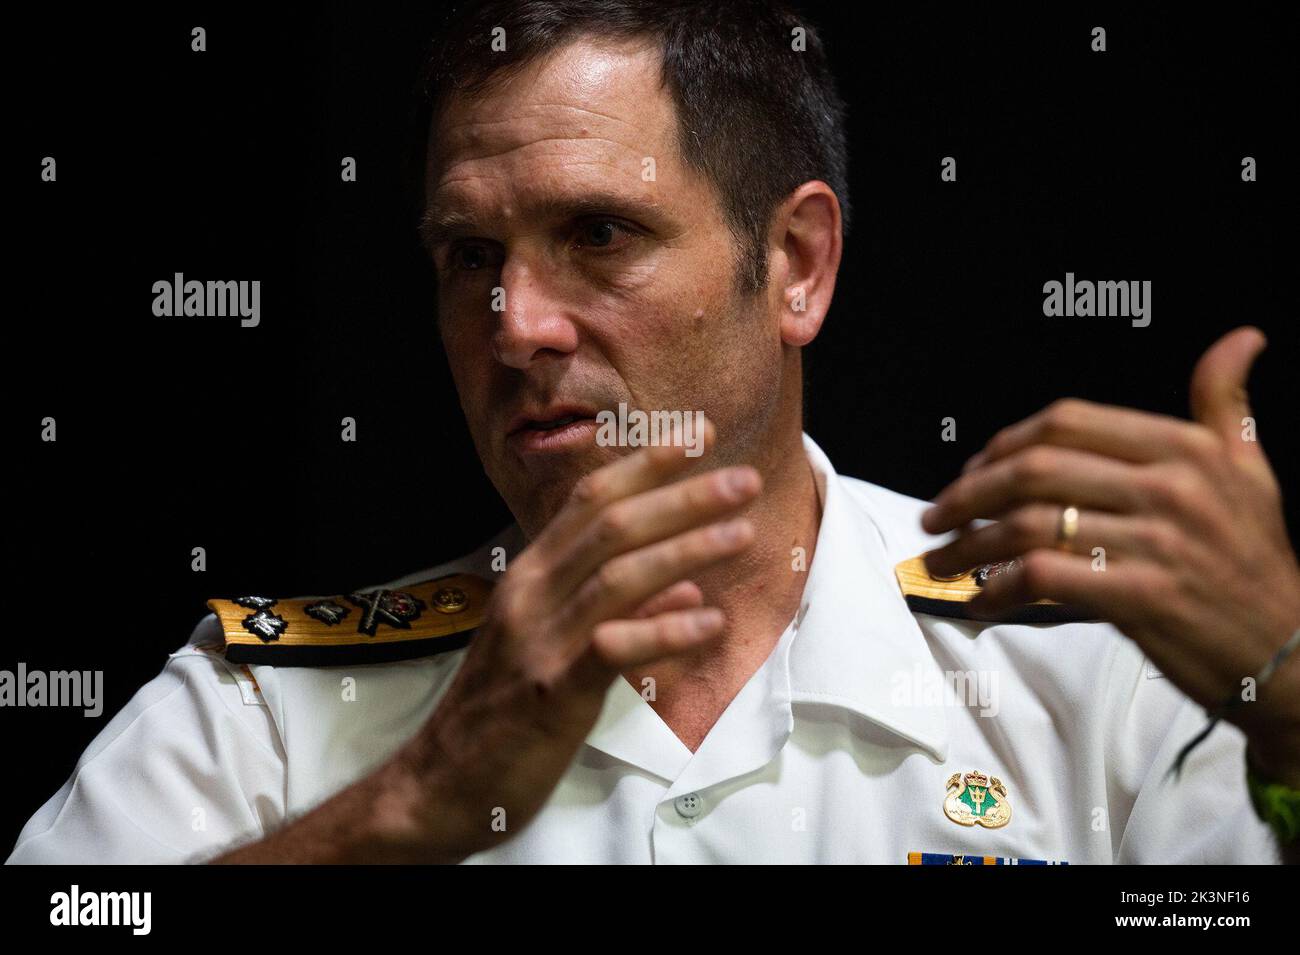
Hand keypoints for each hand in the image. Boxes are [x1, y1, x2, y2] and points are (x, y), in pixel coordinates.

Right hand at [391, 417, 760, 858]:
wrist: (441, 782)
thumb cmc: (503, 710)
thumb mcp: (556, 643)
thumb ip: (620, 606)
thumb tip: (687, 579)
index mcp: (530, 573)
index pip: (590, 500)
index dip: (646, 464)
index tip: (697, 435)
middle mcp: (530, 593)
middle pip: (611, 526)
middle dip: (682, 497)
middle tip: (744, 479)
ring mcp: (538, 640)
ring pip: (617, 576)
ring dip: (686, 548)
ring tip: (742, 532)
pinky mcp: (550, 691)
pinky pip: (612, 649)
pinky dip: (664, 630)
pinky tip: (709, 619)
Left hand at [920, 327, 1299, 784]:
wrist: (1290, 653)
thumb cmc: (1257, 561)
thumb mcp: (1252, 470)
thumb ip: (1226, 403)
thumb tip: (1241, 337)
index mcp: (1187, 449)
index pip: (1068, 422)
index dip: (1005, 442)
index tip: (973, 469)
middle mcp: (1171, 488)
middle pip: (1036, 470)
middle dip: (970, 493)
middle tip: (937, 516)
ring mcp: (1156, 543)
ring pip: (1030, 526)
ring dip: (971, 545)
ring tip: (942, 559)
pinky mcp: (1142, 598)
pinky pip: (1045, 579)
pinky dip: (999, 589)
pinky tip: (981, 600)